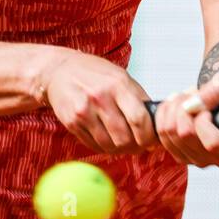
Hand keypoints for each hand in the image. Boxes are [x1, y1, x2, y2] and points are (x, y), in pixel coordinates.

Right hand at [37, 49, 156, 154]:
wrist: (61, 70)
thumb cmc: (96, 75)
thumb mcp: (121, 78)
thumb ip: (139, 101)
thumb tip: (157, 129)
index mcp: (118, 84)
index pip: (140, 119)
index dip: (149, 136)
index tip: (151, 140)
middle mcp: (100, 97)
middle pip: (125, 138)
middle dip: (135, 146)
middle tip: (137, 145)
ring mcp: (84, 111)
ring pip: (110, 145)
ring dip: (119, 149)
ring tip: (122, 142)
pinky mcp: (72, 122)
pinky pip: (94, 145)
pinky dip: (104, 147)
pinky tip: (106, 138)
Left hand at [154, 81, 218, 167]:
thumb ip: (213, 95)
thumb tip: (191, 106)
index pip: (212, 143)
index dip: (202, 122)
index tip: (207, 110)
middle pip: (185, 136)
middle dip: (183, 108)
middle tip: (191, 95)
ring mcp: (200, 160)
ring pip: (169, 134)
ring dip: (172, 109)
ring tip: (184, 98)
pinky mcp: (183, 156)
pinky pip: (162, 136)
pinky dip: (164, 116)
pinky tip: (174, 106)